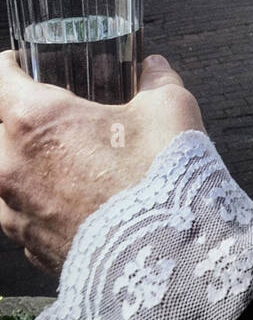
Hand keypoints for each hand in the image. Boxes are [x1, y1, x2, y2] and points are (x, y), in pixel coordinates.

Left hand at [0, 52, 204, 275]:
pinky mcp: (28, 246)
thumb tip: (151, 67)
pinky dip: (32, 202)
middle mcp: (11, 164)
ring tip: (54, 160)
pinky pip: (17, 214)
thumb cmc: (162, 176)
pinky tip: (65, 200)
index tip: (22, 62)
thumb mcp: (169, 109)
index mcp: (36, 120)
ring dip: (18, 162)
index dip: (11, 65)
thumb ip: (155, 80)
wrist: (166, 257)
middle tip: (46, 113)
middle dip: (13, 118)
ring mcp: (15, 210)